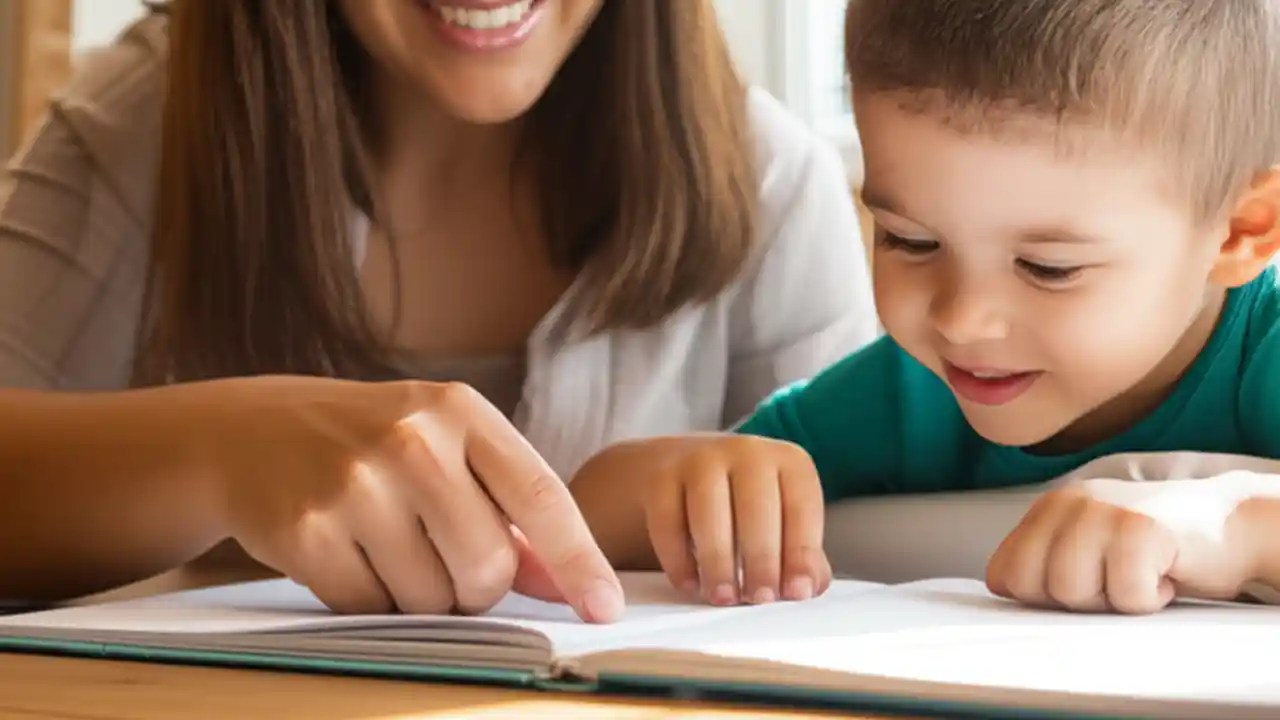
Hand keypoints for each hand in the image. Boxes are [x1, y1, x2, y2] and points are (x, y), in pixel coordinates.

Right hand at [196, 376, 622, 620]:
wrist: (249, 431)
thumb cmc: (370, 442)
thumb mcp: (447, 448)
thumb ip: (511, 511)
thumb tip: (567, 583)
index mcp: (459, 410)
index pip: (542, 497)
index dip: (580, 561)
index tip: (604, 607)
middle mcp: (411, 440)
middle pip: (488, 567)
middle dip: (477, 586)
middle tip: (444, 559)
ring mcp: (354, 483)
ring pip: (431, 599)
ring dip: (421, 596)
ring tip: (388, 546)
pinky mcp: (306, 530)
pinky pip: (371, 609)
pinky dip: (370, 600)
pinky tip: (350, 555)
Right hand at [639, 435, 830, 605]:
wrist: (683, 466)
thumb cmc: (744, 503)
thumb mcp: (782, 519)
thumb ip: (801, 553)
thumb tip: (808, 586)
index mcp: (788, 461)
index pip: (801, 507)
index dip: (800, 553)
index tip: (795, 593)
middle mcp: (747, 451)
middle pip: (756, 510)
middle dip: (760, 561)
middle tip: (758, 600)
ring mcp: (700, 458)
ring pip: (709, 514)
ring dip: (718, 563)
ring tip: (724, 598)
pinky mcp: (660, 475)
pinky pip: (668, 521)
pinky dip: (678, 559)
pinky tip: (690, 584)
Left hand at [985, 476, 1261, 613]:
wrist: (1229, 524)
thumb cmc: (1150, 550)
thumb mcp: (1084, 549)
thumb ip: (1041, 563)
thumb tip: (1003, 591)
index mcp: (1046, 509)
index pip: (1002, 574)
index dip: (1040, 598)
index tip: (1084, 583)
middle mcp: (1067, 503)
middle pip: (1034, 587)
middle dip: (1076, 600)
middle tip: (1116, 578)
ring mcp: (1103, 510)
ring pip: (1072, 591)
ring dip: (1113, 599)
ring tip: (1140, 572)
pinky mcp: (1142, 527)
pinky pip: (1125, 595)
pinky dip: (1149, 598)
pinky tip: (1164, 572)